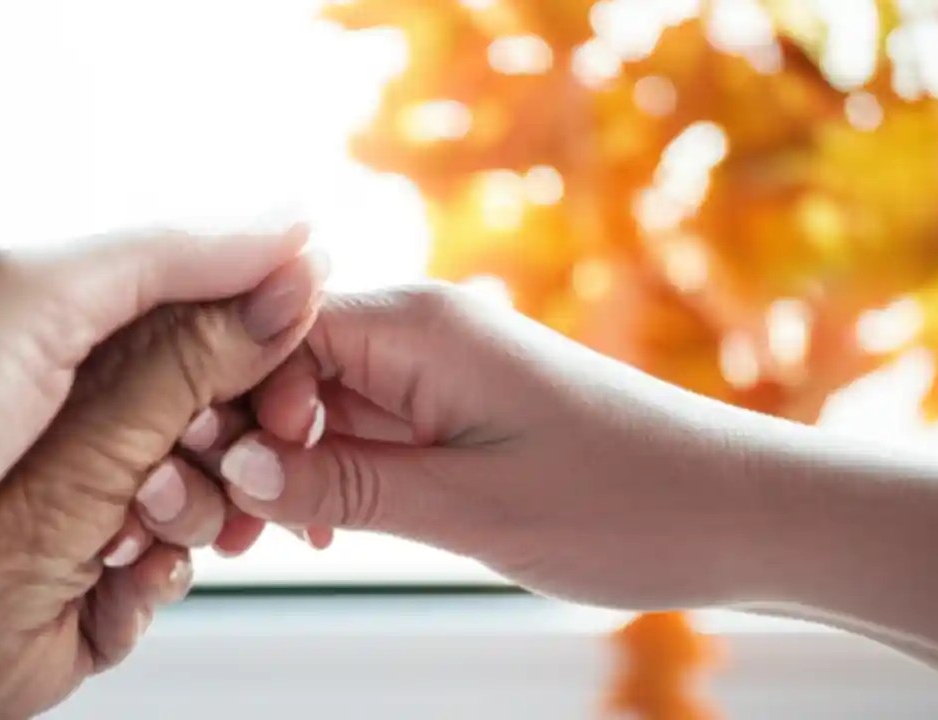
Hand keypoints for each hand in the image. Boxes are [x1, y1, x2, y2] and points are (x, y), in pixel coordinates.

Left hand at [0, 227, 320, 718]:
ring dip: (199, 512)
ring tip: (130, 525)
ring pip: (206, 499)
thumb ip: (169, 261)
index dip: (270, 332)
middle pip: (223, 410)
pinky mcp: (77, 581)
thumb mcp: (35, 297)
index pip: (216, 311)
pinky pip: (165, 578)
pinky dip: (160, 578)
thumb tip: (291, 235)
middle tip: (221, 452)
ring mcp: (81, 496)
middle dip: (242, 433)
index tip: (302, 360)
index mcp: (76, 323)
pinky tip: (121, 573)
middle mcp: (84, 407)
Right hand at [217, 284, 768, 609]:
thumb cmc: (626, 502)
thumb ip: (341, 482)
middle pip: (287, 365)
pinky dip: (329, 475)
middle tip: (212, 528)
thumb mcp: (466, 506)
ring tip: (248, 541)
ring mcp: (442, 370)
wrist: (736, 512)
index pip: (274, 333)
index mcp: (423, 326)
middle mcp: (426, 331)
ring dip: (280, 466)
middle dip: (240, 440)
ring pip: (321, 404)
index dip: (222, 401)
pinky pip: (366, 429)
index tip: (200, 480)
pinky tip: (316, 531)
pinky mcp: (459, 409)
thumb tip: (233, 463)